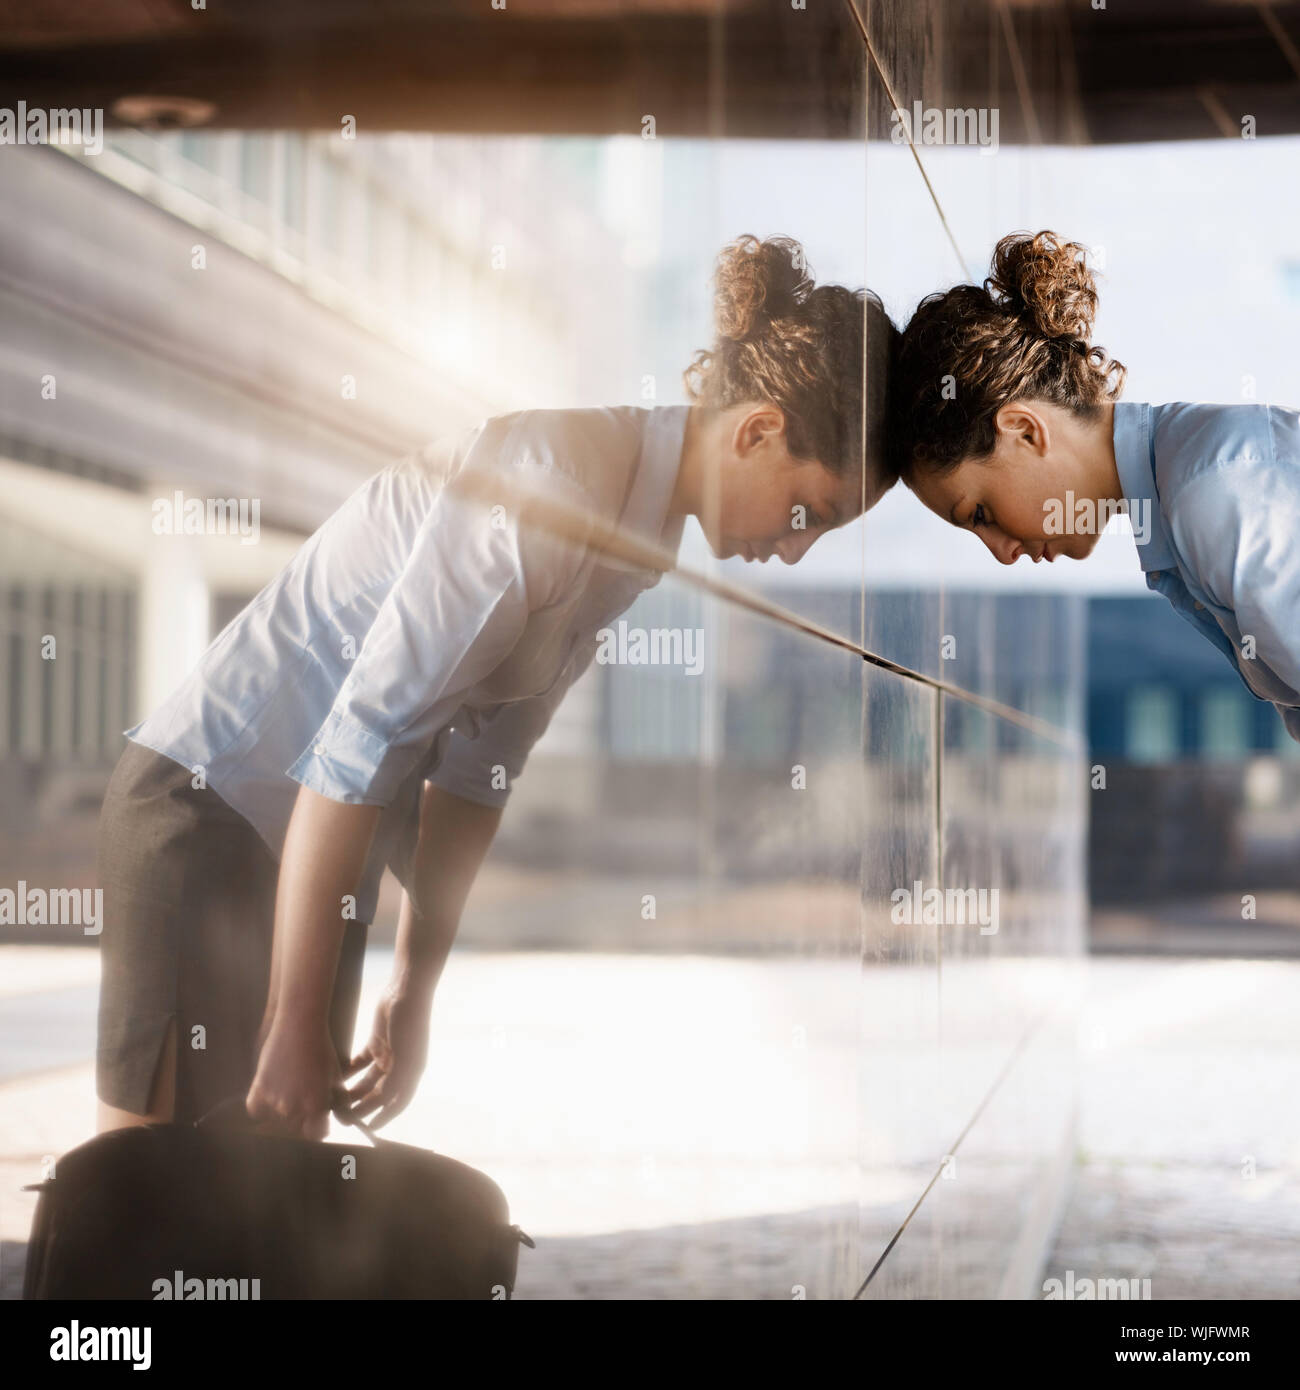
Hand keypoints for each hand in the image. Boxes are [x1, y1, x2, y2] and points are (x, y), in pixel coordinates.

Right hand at [245, 1015, 347, 1140]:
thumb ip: (340, 1101)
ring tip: (289, 1092)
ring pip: (276, 1120)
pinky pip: (256, 1111)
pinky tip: (270, 1096)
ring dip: (282, 1113)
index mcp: (317, 1107)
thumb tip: (345, 1120)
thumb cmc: (322, 1049)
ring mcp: (274, 1100)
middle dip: (301, 1119)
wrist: (300, 1026)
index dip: (318, 1128)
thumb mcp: (336, 1076)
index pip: (315, 1135)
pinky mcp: (258, 1089)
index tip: (318, 1120)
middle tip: (303, 1101)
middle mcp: (294, 1108)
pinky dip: (261, 1107)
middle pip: (296, 1129)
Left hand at [339, 982, 430, 1130]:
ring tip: (336, 1101)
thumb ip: (396, 1078)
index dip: (385, 1117)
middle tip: (344, 1117)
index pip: (397, 1102)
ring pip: (367, 1080)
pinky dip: (349, 1071)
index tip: (370, 1129)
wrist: (406, 991)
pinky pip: (360, 1062)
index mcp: (410, 1072)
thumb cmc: (410, 1023)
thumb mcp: (406, 1054)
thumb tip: (384, 1102)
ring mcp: (387, 1054)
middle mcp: (399, 1066)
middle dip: (362, 1106)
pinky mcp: (376, 1042)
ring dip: (354, 1091)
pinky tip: (336, 1077)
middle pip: (378, 1094)